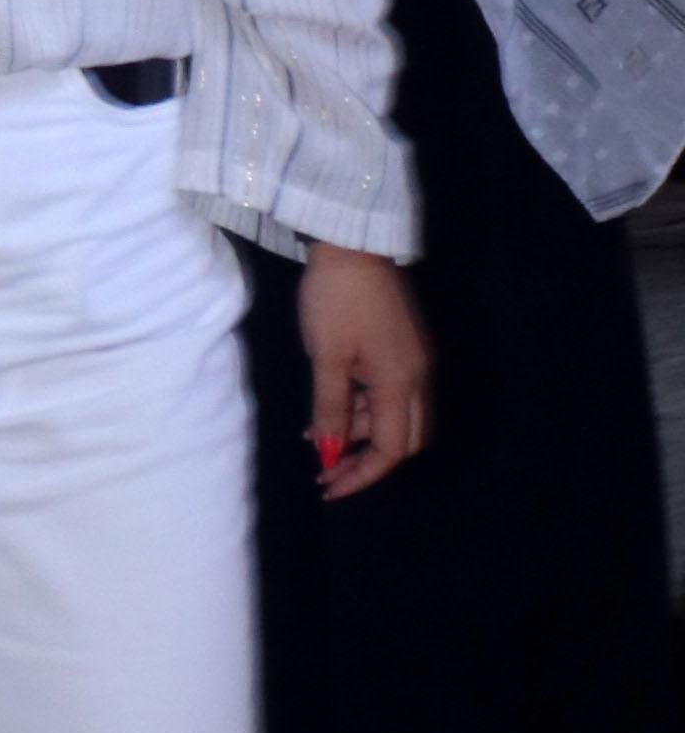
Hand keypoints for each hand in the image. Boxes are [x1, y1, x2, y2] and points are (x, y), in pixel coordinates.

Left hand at [296, 245, 428, 499]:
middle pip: (403, 440)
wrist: (353, 245)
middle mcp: (418, 377)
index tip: (329, 488)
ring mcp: (414, 361)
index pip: (391, 449)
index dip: (362, 476)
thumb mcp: (325, 358)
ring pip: (394, 417)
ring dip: (358, 433)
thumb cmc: (335, 298)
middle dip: (365, 462)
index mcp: (401, 382)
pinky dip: (362, 409)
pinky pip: (389, 393)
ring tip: (313, 435)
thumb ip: (330, 409)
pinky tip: (329, 408)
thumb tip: (329, 453)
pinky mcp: (404, 348)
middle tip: (326, 473)